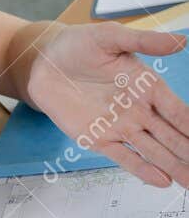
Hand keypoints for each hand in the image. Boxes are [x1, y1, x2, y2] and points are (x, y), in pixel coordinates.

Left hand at [27, 24, 188, 186]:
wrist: (43, 62)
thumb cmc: (78, 45)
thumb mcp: (111, 37)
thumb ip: (145, 41)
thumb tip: (180, 41)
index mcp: (148, 85)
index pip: (178, 111)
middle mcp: (139, 109)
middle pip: (171, 136)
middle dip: (188, 152)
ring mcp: (120, 126)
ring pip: (154, 151)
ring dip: (173, 166)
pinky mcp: (99, 138)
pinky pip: (125, 157)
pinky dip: (143, 169)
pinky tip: (162, 181)